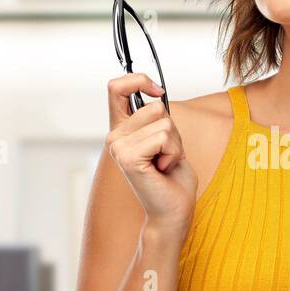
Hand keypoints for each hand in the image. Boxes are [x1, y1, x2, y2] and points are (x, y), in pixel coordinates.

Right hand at [105, 72, 197, 233]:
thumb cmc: (172, 177)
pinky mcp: (128, 157)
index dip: (138, 80)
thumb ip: (157, 117)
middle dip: (173, 129)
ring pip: (164, 123)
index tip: (157, 89)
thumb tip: (156, 95)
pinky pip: (164, 137)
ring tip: (165, 163)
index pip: (116, 87)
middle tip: (166, 153)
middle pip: (155, 106)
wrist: (172, 210)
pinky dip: (174, 153)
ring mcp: (118, 146)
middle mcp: (115, 136)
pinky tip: (163, 169)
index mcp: (121, 129)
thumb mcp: (166, 138)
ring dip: (175, 144)